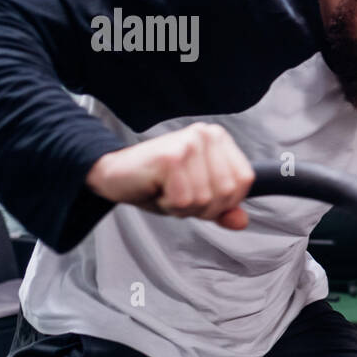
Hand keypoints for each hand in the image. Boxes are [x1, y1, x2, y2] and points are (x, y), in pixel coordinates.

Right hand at [85, 122, 254, 228]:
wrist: (112, 173)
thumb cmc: (155, 182)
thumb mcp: (195, 197)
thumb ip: (222, 208)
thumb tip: (242, 221)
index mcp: (218, 138)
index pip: (244, 180)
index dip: (225, 200)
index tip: (199, 195)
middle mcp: (206, 135)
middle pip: (227, 192)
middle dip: (202, 207)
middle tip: (177, 194)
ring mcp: (189, 143)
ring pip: (205, 199)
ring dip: (183, 207)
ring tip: (166, 190)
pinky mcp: (171, 158)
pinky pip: (184, 200)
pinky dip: (169, 205)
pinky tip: (157, 190)